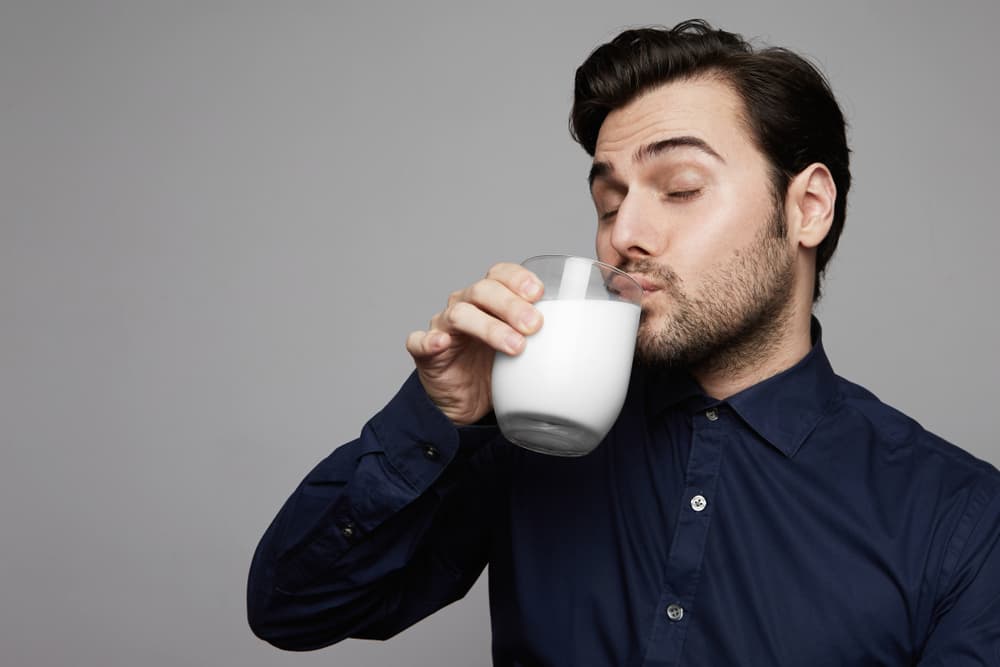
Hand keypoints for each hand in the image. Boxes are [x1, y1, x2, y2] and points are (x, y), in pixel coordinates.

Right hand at [405, 262, 543, 424]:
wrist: (465, 403)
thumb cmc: (497, 369)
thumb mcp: (527, 352)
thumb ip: (549, 339)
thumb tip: (594, 342)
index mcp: (489, 299)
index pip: (500, 274)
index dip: (518, 278)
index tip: (540, 293)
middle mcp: (465, 305)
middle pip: (483, 291)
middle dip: (511, 304)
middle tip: (535, 325)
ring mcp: (443, 327)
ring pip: (460, 314)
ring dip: (488, 326)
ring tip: (514, 346)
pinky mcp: (425, 353)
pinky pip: (420, 341)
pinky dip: (428, 340)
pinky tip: (441, 343)